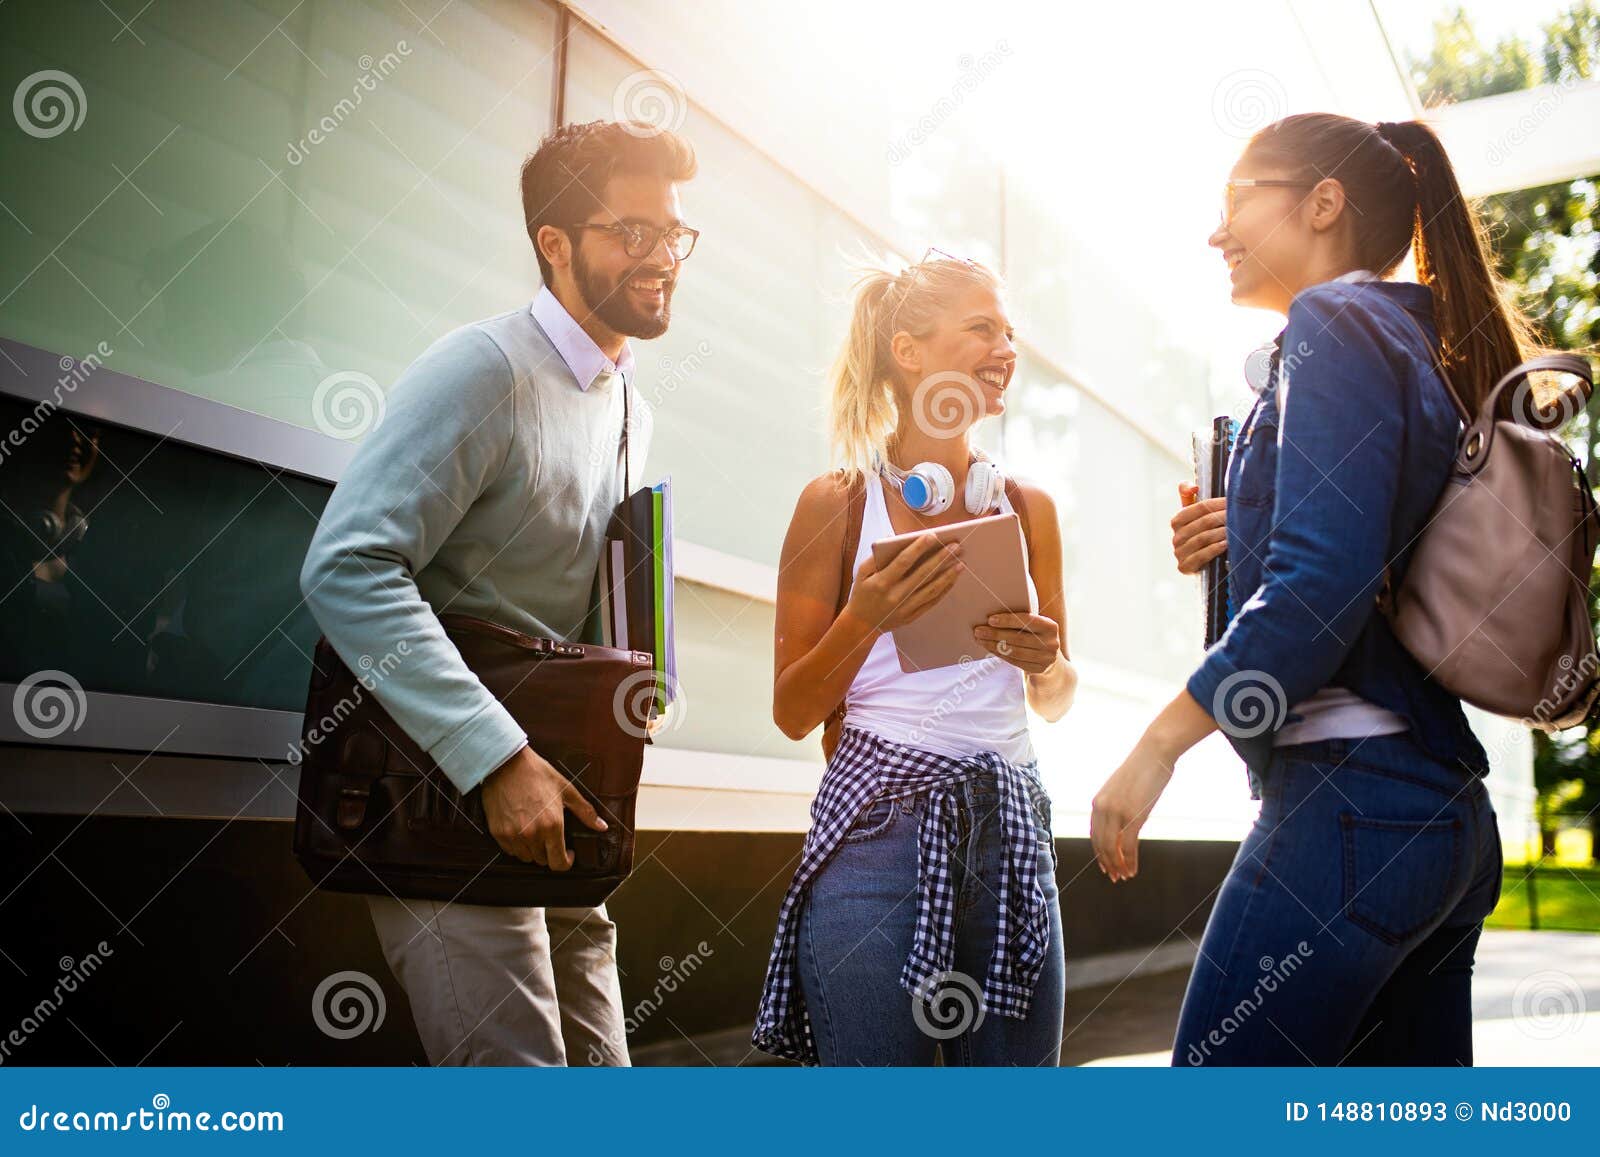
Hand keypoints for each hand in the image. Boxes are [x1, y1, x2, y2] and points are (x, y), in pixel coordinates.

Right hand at [480, 744, 606, 868]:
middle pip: (543, 861)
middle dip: (550, 852)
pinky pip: (510, 850)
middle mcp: (532, 835)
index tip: (568, 853)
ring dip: (533, 850)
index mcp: (552, 826)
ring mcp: (513, 836)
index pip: (559, 863)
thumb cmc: (538, 774)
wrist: (506, 763)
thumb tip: (602, 827)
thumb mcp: (566, 790)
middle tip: (551, 835)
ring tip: (536, 831)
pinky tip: (521, 829)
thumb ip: (585, 812)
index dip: (566, 862)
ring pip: (527, 857)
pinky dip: (517, 845)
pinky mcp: (498, 833)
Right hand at [843, 533, 963, 633]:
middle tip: (955, 546)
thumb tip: (891, 538)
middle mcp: (896, 596)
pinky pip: (932, 601)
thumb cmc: (862, 594)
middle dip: (941, 558)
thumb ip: (876, 556)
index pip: (903, 562)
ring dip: (948, 575)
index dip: (919, 548)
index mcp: (881, 582)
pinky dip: (944, 590)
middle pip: (923, 574)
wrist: (861, 625)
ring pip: (931, 589)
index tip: (933, 536)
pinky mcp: (912, 616)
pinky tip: (952, 580)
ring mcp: (905, 608)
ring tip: (961, 563)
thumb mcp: (861, 573)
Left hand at [973, 611, 1060, 673]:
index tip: (990, 619)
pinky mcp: (1038, 669)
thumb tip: (991, 616)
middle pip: (1019, 638)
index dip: (1008, 620)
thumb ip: (1020, 619)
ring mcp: (1046, 658)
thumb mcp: (1033, 624)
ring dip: (994, 645)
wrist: (1049, 655)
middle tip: (978, 630)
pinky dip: (999, 654)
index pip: (1028, 621)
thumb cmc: (1035, 633)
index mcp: (1050, 626)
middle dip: (996, 634)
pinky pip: (1015, 661)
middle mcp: (1051, 643)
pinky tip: (989, 648)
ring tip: (980, 639)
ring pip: (1015, 651)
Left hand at [1089, 744, 1173, 881]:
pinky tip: (1133, 870)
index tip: (1105, 864)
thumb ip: (1117, 806)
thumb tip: (1122, 822)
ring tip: (1124, 876)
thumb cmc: (1142, 769)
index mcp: (1097, 802)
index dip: (1099, 852)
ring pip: (1112, 848)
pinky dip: (1130, 861)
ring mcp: (1117, 813)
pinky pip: (1128, 846)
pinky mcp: (1133, 816)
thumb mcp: (1122, 789)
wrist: (1154, 752)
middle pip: (1101, 844)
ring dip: (1118, 865)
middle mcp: (1102, 808)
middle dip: (1108, 863)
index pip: (1094, 834)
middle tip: (1114, 877)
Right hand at [1172, 482, 1226, 574]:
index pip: (1198, 508)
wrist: (1201, 565)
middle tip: (1237, 516)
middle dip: (1222, 518)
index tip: (1232, 502)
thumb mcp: (1195, 515)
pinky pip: (1201, 555)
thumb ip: (1189, 495)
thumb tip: (1194, 487)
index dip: (1217, 504)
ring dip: (1221, 533)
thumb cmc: (1202, 535)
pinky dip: (1215, 549)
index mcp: (1177, 521)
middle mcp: (1176, 537)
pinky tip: (1227, 544)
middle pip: (1203, 522)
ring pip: (1202, 538)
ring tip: (1235, 529)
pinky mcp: (1184, 567)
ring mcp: (1179, 553)